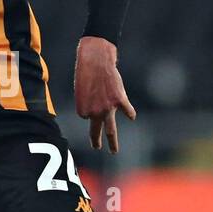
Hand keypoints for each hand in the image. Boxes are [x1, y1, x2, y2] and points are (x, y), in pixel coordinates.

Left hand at [74, 35, 135, 152]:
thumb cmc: (86, 72)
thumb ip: (88, 103)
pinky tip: (132, 117)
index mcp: (82, 111)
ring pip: (111, 130)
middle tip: (96, 147)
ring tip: (113, 151)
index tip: (90, 94)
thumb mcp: (81, 90)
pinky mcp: (120, 100)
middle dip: (96, 141)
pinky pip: (128, 111)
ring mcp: (108, 109)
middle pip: (95, 131)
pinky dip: (130, 113)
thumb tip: (97, 111)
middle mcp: (94, 113)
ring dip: (112, 142)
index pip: (87, 116)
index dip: (90, 105)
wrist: (96, 60)